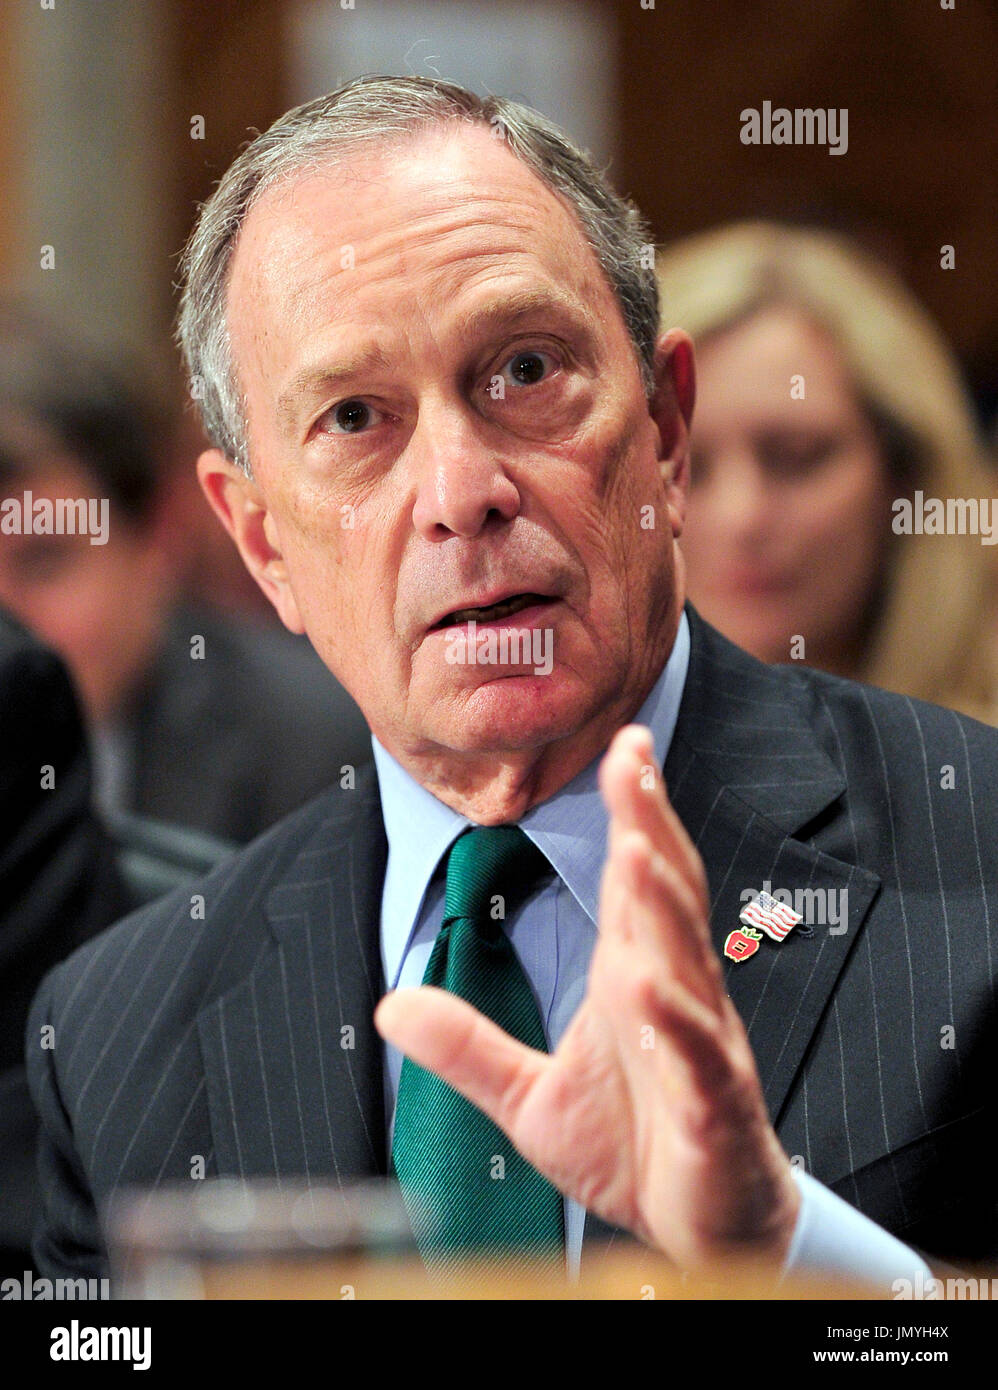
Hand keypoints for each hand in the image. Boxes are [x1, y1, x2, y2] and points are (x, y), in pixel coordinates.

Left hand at [374, 724, 799, 1268]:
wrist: (701, 1232)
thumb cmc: (630, 1145)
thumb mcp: (528, 1097)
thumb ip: (466, 1047)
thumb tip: (388, 1004)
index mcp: (635, 980)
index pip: (637, 882)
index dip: (633, 813)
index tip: (622, 746)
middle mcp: (673, 999)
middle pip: (665, 901)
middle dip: (649, 827)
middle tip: (633, 760)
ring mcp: (701, 1051)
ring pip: (685, 967)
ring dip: (663, 908)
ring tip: (638, 851)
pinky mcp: (714, 1112)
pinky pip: (698, 1063)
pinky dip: (679, 1028)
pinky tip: (653, 992)